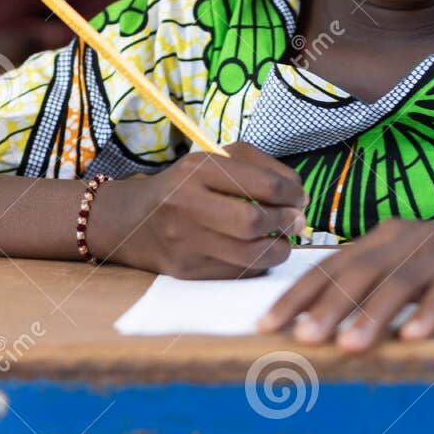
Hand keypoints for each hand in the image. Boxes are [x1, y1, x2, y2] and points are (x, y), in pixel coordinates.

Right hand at [87, 141, 307, 278]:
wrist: (133, 221)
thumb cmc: (186, 186)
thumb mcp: (214, 160)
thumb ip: (258, 167)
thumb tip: (299, 194)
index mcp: (197, 169)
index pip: (262, 183)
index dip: (292, 193)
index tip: (300, 198)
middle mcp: (186, 203)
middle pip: (254, 221)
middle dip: (285, 222)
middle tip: (296, 222)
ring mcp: (185, 241)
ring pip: (250, 254)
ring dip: (279, 249)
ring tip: (283, 241)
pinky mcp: (187, 271)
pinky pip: (238, 272)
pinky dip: (258, 264)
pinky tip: (259, 253)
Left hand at [258, 218, 433, 351]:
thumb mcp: (411, 264)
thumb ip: (373, 282)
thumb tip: (320, 317)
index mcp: (384, 237)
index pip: (330, 266)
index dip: (297, 295)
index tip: (266, 324)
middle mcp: (407, 239)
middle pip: (358, 273)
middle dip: (326, 306)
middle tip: (299, 338)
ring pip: (398, 284)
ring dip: (372, 316)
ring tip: (348, 346)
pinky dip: (429, 314)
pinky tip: (413, 338)